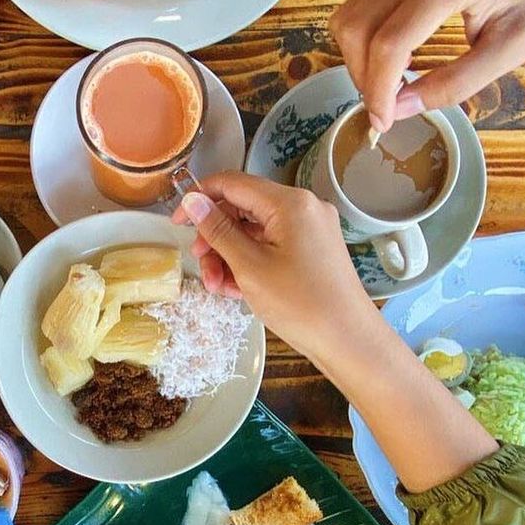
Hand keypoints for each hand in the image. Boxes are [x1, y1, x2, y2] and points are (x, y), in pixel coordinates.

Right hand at [175, 173, 497, 489]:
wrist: (348, 340)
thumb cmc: (299, 304)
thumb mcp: (249, 267)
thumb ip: (218, 231)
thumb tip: (193, 200)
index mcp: (290, 203)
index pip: (233, 183)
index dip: (199, 199)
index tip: (177, 223)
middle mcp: (303, 207)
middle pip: (243, 208)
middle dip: (215, 236)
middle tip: (199, 264)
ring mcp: (310, 229)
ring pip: (255, 230)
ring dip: (229, 254)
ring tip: (217, 286)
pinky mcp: (313, 250)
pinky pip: (271, 245)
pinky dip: (250, 262)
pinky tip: (235, 288)